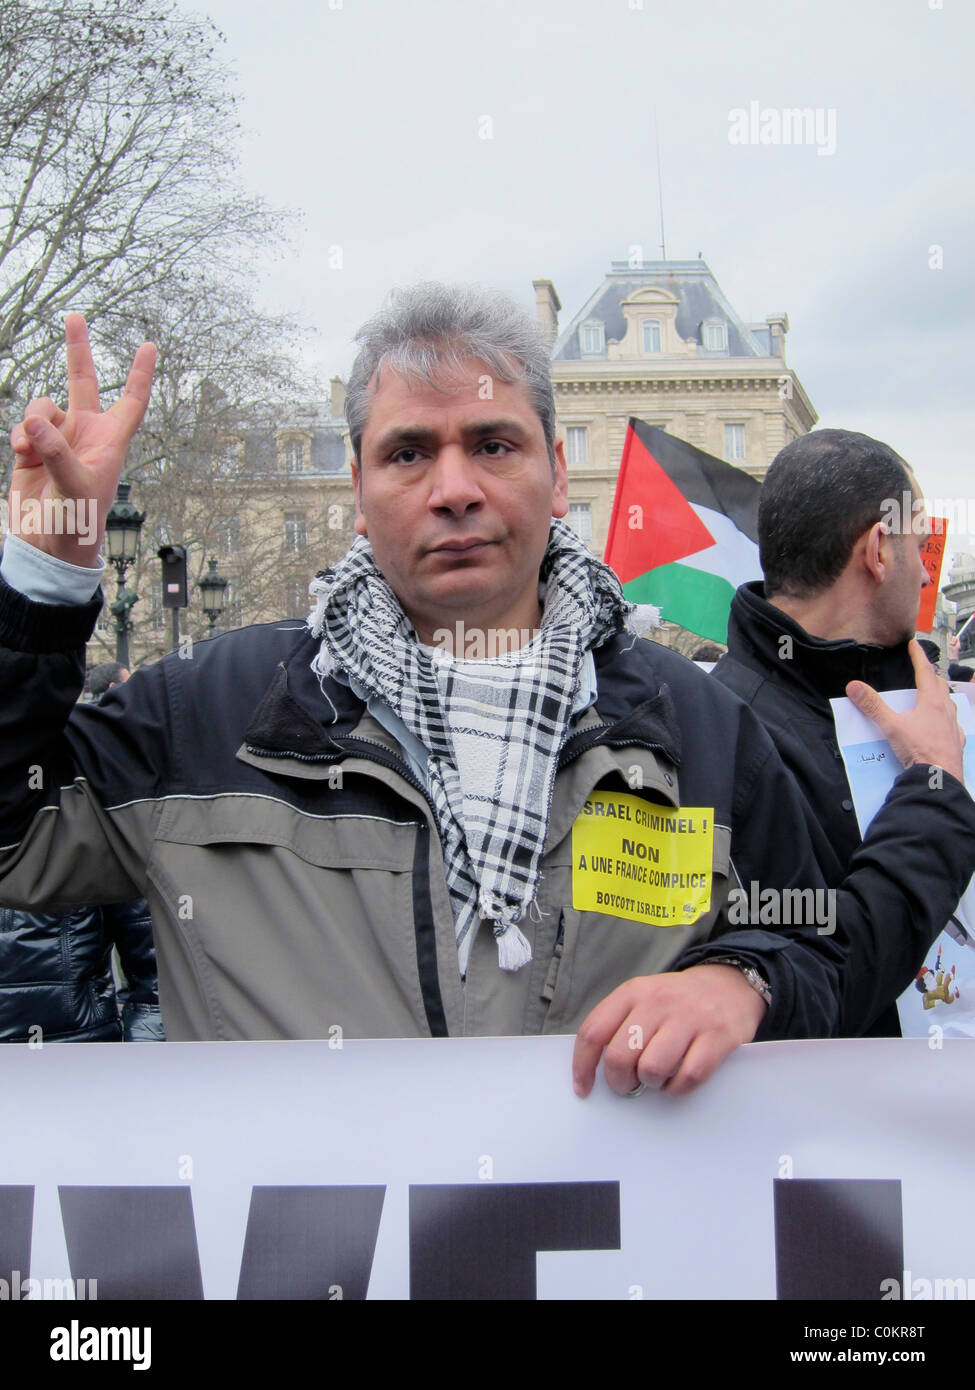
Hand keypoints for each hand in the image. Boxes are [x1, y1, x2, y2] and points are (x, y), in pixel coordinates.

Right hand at [8, 315, 155, 565]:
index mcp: (110, 442)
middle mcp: (86, 434)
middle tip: (76, 316)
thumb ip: (54, 452)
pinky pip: (24, 425)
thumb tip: (35, 421)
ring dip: (34, 421)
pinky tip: (23, 456)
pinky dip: (21, 436)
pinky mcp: (33, 448)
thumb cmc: (76, 522)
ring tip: (31, 450)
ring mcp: (58, 439)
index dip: (140, 374)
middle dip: (78, 350)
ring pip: (43, 406)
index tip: (149, 345)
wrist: (48, 545)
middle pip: (84, 383)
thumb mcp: (72, 487)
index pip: (131, 401)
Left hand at [572, 964, 766, 1098]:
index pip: (593, 1032)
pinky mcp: (717, 1037)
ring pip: (652, 1069)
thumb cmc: (677, 1002)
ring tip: (657, 1077)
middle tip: (628, 1084)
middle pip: (620, 1056)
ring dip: (651, 1084)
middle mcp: (658, 1002)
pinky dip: (678, 1089)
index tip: (584, 1088)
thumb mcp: (643, 997)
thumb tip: (592, 1068)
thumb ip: (618, 1024)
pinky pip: (688, 1077)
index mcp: (633, 992)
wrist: (729, 985)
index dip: (582, 1066)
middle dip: (620, 1081)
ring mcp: (689, 1019)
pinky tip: (677, 1081)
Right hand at [846, 638, 964, 782]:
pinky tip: (943, 724)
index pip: (925, 672)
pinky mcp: (955, 741)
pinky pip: (953, 723)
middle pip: (940, 685)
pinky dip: (947, 718)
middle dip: (931, 675)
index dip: (918, 657)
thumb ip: (873, 706)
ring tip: (933, 694)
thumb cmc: (919, 749)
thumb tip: (854, 686)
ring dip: (940, 695)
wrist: (939, 776)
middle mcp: (945, 710)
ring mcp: (953, 726)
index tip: (914, 645)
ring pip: (949, 703)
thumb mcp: (892, 726)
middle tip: (923, 670)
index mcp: (931, 702)